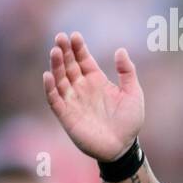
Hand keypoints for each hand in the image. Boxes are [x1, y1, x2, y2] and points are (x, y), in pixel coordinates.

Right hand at [43, 32, 144, 161]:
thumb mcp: (133, 93)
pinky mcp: (66, 115)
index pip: (84, 60)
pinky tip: (48, 75)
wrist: (123, 147)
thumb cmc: (129, 121)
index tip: (75, 35)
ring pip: (60, 79)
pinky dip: (50, 88)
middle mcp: (82, 88)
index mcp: (97, 81)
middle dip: (64, 52)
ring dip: (56, 65)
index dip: (78, 48)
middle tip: (60, 37)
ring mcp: (73, 101)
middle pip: (69, 66)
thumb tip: (120, 49)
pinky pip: (54, 99)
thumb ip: (127, 72)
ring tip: (55, 51)